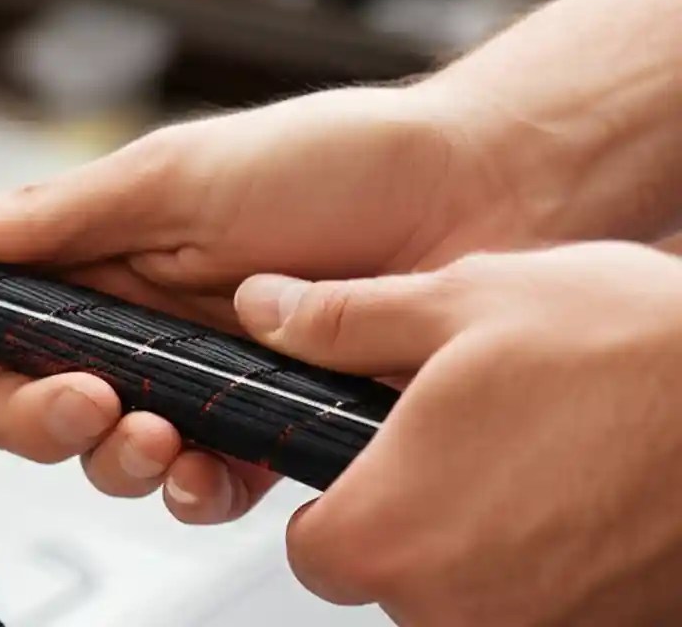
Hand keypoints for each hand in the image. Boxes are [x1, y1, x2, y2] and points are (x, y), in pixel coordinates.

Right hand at [0, 83, 566, 523]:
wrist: (472, 197)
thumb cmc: (337, 165)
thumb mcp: (179, 176)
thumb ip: (57, 215)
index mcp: (100, 255)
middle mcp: (136, 322)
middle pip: (25, 399)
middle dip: (34, 415)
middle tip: (82, 398)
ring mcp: (192, 380)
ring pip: (102, 455)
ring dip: (111, 457)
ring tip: (157, 426)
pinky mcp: (254, 428)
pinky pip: (195, 488)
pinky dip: (190, 490)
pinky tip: (209, 465)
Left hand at [237, 241, 681, 623]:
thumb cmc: (632, 354)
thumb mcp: (461, 304)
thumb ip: (342, 322)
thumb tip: (267, 311)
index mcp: (391, 534)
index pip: (312, 550)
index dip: (341, 497)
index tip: (376, 460)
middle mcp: (454, 613)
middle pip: (394, 577)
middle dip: (420, 515)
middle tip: (477, 443)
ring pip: (471, 597)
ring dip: (492, 539)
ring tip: (545, 458)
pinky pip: (548, 608)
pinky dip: (557, 563)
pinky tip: (590, 497)